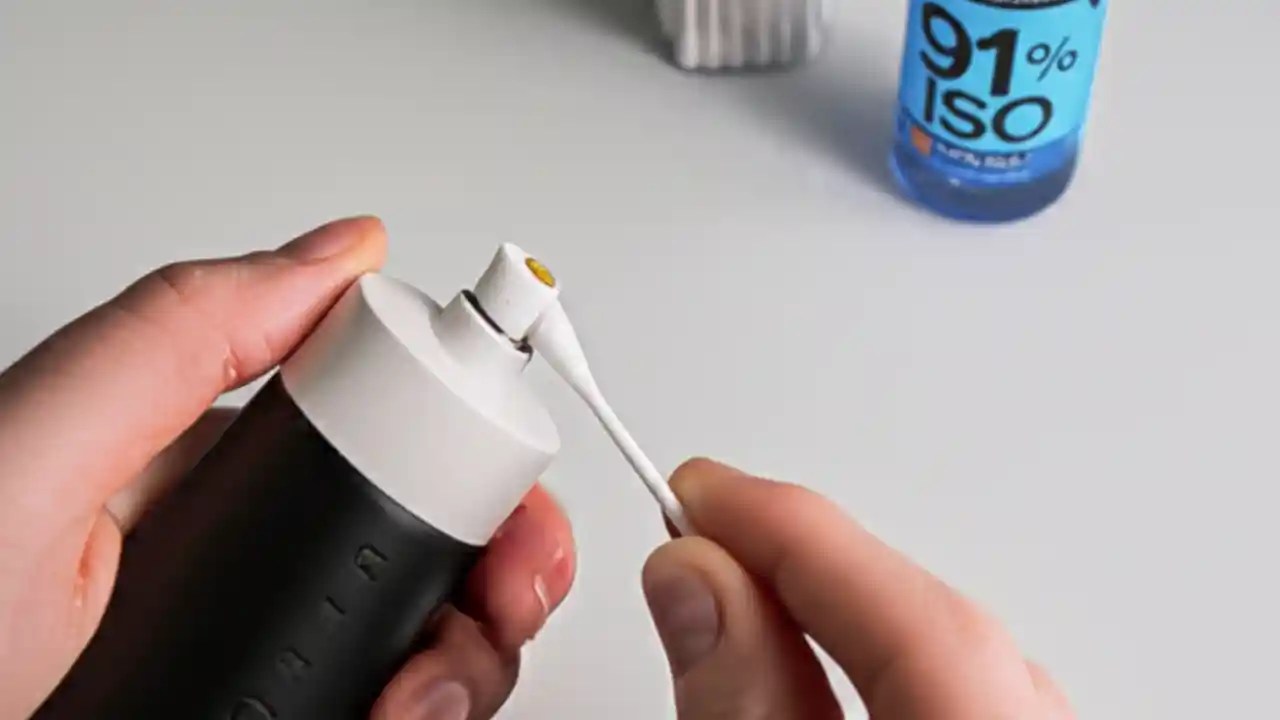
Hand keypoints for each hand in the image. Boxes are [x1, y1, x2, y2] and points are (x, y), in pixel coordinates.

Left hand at [0, 217, 575, 719]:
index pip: (388, 421)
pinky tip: (406, 715)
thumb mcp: (34, 456)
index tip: (508, 480)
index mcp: (211, 468)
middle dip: (503, 553)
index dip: (470, 438)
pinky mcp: (287, 711)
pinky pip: (403, 707)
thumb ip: (180, 337)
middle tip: (510, 584)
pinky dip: (436, 707)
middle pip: (436, 534)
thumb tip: (342, 248)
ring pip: (436, 633)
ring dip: (476, 649)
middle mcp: (255, 557)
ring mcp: (273, 649)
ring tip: (427, 686)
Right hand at [643, 459, 1072, 719]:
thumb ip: (745, 701)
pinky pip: (964, 689)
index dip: (786, 532)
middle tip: (699, 535)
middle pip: (936, 622)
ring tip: (741, 599)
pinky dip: (879, 665)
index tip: (693, 491)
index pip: (906, 610)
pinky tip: (814, 665)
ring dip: (838, 614)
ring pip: (951, 653)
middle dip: (805, 567)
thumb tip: (695, 578)